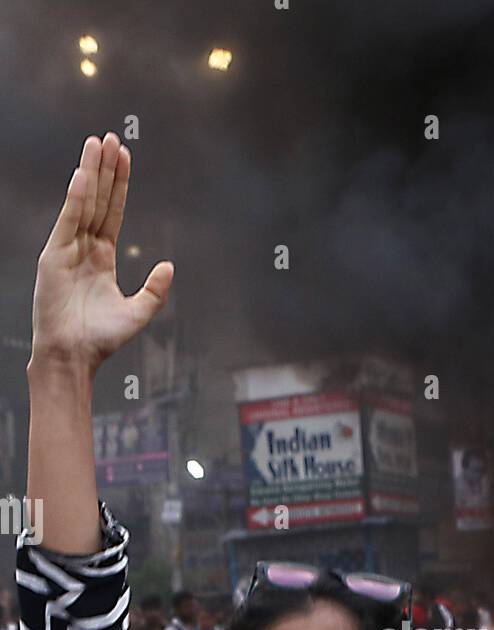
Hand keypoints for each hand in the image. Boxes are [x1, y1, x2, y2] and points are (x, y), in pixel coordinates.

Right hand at [29, 132, 173, 373]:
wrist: (74, 357)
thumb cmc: (101, 339)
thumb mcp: (137, 313)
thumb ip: (155, 291)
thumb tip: (169, 265)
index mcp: (102, 258)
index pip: (113, 212)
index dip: (119, 185)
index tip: (124, 157)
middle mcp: (84, 249)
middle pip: (98, 200)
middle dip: (105, 169)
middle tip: (111, 137)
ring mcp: (67, 250)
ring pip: (83, 203)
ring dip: (90, 172)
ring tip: (96, 143)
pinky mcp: (53, 257)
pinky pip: (68, 221)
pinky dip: (75, 198)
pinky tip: (84, 176)